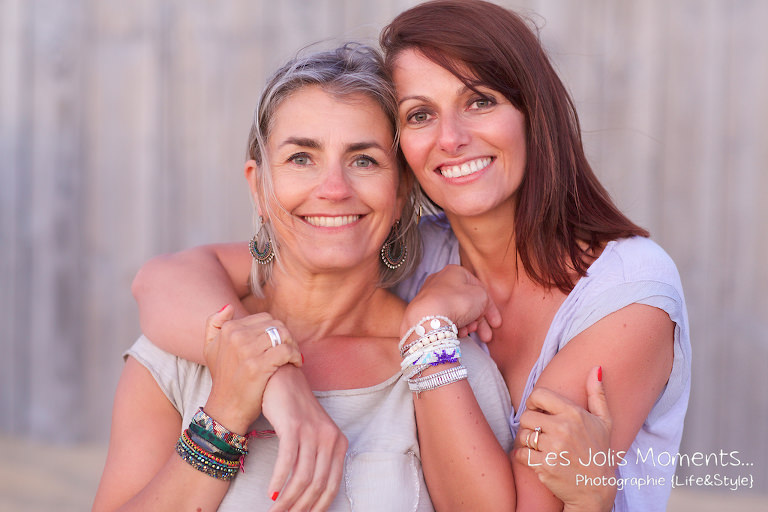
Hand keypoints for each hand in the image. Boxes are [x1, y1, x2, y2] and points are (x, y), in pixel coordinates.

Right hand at [203, 306, 302, 433]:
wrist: (225, 407)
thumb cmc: (223, 377)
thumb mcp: (210, 348)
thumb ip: (214, 324)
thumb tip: (229, 307)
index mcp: (228, 329)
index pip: (264, 318)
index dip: (276, 329)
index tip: (279, 343)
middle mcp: (236, 336)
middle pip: (276, 325)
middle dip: (287, 336)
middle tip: (290, 350)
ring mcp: (247, 351)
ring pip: (283, 335)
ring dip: (293, 346)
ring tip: (293, 356)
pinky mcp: (258, 366)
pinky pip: (286, 351)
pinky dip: (295, 356)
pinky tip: (295, 364)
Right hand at [261, 368, 347, 510]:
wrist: (282, 377)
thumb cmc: (294, 410)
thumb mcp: (312, 435)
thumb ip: (314, 460)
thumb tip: (306, 496)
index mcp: (339, 443)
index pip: (332, 485)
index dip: (318, 507)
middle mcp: (330, 438)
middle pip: (317, 485)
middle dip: (300, 508)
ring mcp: (313, 431)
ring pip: (302, 478)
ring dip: (287, 500)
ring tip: (274, 511)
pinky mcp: (294, 426)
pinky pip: (287, 462)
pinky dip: (278, 481)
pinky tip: (270, 493)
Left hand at [401, 264, 501, 341]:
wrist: (428, 319)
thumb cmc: (455, 302)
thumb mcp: (482, 297)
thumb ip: (486, 300)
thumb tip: (481, 308)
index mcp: (455, 271)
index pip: (479, 289)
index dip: (490, 308)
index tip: (496, 323)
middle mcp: (441, 281)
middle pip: (467, 302)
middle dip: (479, 320)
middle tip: (486, 335)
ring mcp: (431, 296)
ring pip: (456, 311)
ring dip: (467, 324)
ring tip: (470, 333)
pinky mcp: (425, 311)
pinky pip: (445, 318)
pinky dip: (453, 326)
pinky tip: (457, 333)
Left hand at [513, 366, 615, 511]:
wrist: (596, 489)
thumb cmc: (598, 452)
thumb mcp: (604, 422)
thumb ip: (597, 394)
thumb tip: (596, 368)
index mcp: (574, 414)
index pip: (538, 395)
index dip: (534, 403)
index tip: (539, 412)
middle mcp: (564, 428)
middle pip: (526, 416)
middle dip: (529, 425)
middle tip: (539, 433)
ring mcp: (554, 448)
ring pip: (522, 435)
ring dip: (526, 442)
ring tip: (539, 447)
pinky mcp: (545, 466)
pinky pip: (520, 454)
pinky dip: (523, 457)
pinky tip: (536, 459)